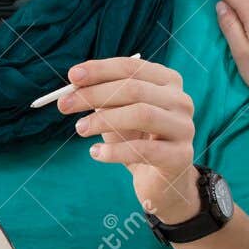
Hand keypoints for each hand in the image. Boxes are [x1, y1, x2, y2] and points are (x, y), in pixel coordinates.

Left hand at [61, 54, 199, 223]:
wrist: (159, 181)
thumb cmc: (136, 139)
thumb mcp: (117, 113)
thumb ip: (101, 96)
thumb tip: (74, 83)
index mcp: (167, 81)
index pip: (132, 67)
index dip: (100, 69)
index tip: (72, 77)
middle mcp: (180, 100)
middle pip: (134, 89)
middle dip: (94, 95)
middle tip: (64, 105)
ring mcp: (184, 128)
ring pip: (141, 115)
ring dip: (104, 120)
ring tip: (80, 129)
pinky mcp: (180, 156)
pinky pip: (143, 150)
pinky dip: (114, 150)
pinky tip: (95, 153)